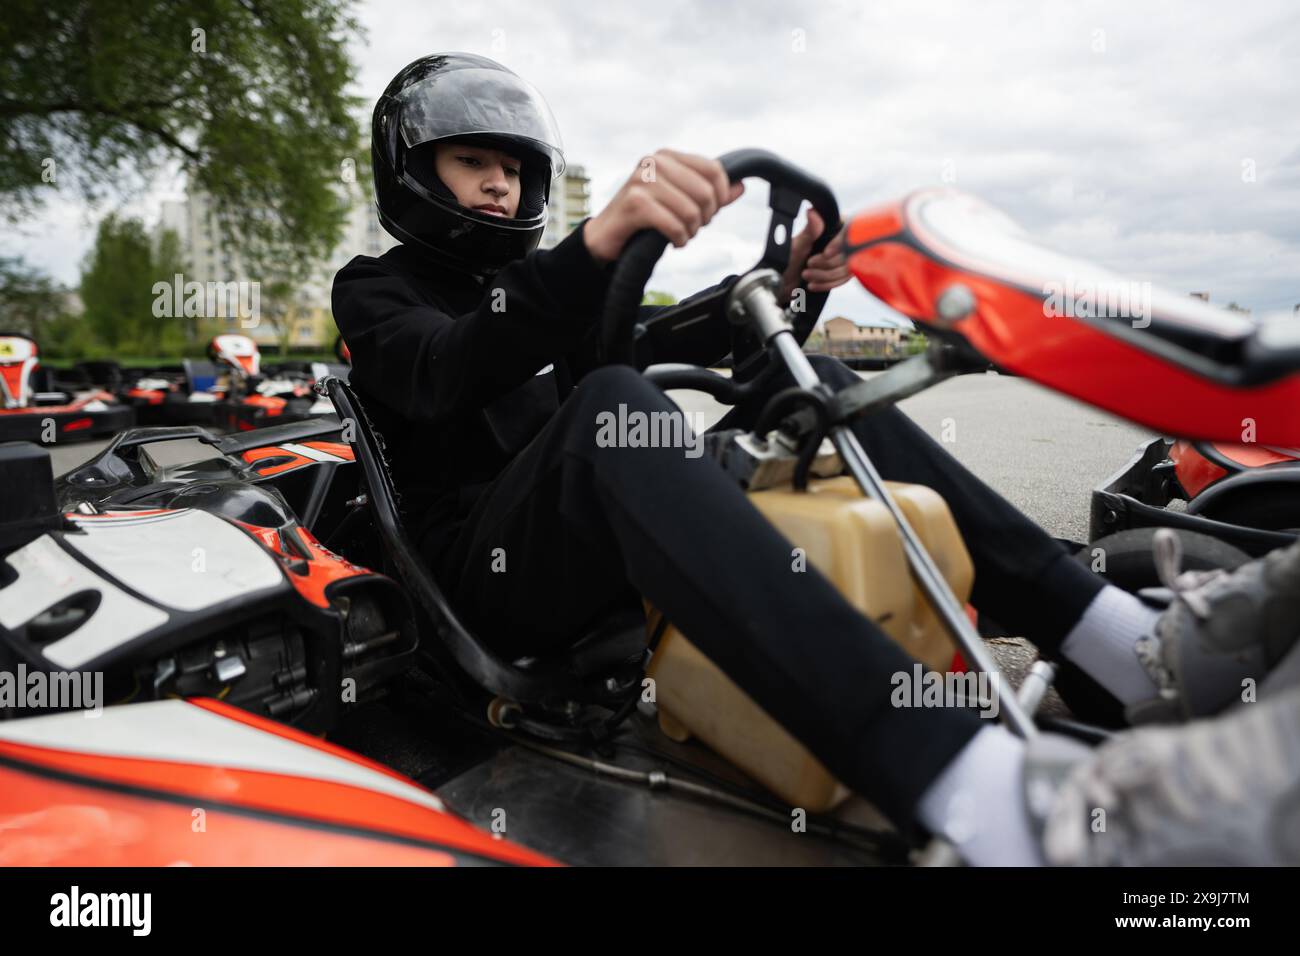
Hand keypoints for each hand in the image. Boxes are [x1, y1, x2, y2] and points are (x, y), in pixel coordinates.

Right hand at [583, 149, 745, 263]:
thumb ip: (710, 194)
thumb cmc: (644, 218)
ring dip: (691, 231)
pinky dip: (679, 239)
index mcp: (667, 156)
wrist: (606, 236)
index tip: (710, 213)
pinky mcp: (635, 202)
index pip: (713, 169)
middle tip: (693, 228)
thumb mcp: (680, 201)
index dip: (720, 196)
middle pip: (705, 192)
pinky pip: (674, 224)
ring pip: (691, 211)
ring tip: (682, 235)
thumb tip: (741, 187)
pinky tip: (674, 241)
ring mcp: (642, 180)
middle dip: (705, 217)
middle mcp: (654, 162)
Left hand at [779, 208, 849, 304]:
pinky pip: (841, 280)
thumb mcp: (797, 245)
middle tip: (808, 265)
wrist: (777, 283)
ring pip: (845, 270)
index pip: (847, 234)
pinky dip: (826, 284)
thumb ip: (810, 230)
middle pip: (847, 255)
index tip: (825, 254)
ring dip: (825, 277)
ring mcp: (837, 258)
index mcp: (829, 231)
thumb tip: (813, 211)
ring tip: (806, 276)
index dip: (838, 246)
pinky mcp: (836, 273)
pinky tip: (812, 285)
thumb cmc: (783, 260)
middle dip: (826, 265)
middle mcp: (835, 242)